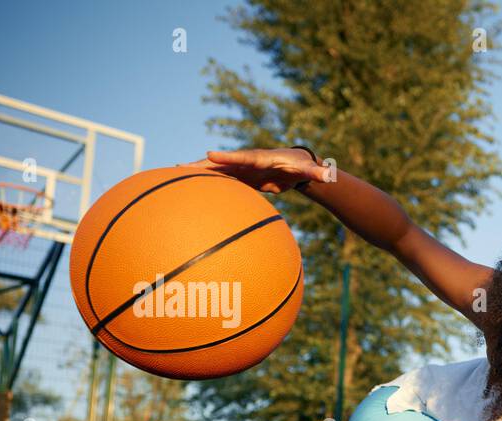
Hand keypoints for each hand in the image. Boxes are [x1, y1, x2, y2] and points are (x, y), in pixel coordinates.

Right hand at [176, 147, 331, 193]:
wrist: (296, 166)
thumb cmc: (301, 166)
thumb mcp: (308, 171)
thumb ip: (317, 173)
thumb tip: (329, 175)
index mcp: (260, 159)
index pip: (242, 157)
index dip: (227, 156)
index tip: (210, 154)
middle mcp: (246, 162)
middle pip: (221, 163)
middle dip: (201, 164)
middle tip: (179, 166)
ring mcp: (240, 169)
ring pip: (216, 171)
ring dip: (197, 173)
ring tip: (172, 174)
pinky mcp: (239, 178)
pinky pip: (220, 180)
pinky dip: (205, 182)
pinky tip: (186, 186)